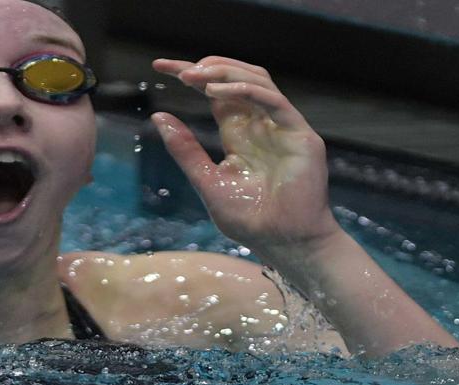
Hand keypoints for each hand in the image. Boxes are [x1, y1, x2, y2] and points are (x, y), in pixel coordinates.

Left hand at [151, 56, 340, 251]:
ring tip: (195, 76)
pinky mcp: (300, 135)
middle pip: (236, 78)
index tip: (161, 67)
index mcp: (240, 134)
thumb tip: (158, 116)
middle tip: (178, 69)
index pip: (216, 93)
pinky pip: (274, 101)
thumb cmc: (251, 221)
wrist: (285, 245)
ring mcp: (282, 127)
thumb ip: (186, 151)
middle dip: (207, 67)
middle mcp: (262, 125)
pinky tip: (216, 94)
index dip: (192, 76)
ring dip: (225, 73)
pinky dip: (245, 91)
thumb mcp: (208, 182)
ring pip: (257, 81)